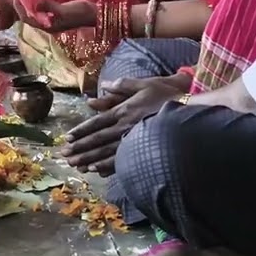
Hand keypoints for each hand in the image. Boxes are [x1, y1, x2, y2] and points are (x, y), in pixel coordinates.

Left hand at [15, 0, 95, 32]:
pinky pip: (41, 7)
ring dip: (27, 1)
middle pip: (27, 14)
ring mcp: (50, 19)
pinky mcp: (55, 13)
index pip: (26, 17)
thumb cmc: (81, 14)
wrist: (96, 15)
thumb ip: (50, 7)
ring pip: (33, 10)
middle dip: (20, 3)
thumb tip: (35, 3)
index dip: (19, 6)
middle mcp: (46, 23)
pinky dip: (35, 0)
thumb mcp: (65, 10)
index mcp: (46, 25)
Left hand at [60, 74, 190, 175]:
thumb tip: (104, 84)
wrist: (191, 111)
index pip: (97, 122)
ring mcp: (135, 140)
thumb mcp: (145, 84)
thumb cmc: (167, 96)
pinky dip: (109, 166)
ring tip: (75, 165)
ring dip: (89, 159)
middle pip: (98, 139)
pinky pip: (124, 160)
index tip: (68, 138)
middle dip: (80, 148)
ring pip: (107, 152)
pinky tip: (97, 170)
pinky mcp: (144, 150)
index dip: (82, 131)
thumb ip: (123, 86)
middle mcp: (126, 127)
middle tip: (64, 156)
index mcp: (124, 111)